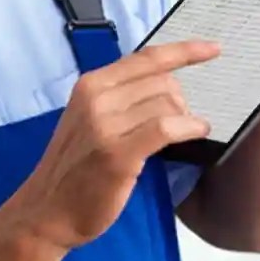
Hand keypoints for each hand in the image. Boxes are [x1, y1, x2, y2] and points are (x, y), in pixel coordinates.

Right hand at [8, 40, 219, 251]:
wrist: (46, 211)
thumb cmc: (74, 169)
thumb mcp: (89, 120)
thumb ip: (120, 98)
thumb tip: (167, 87)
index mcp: (90, 85)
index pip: (146, 58)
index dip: (184, 51)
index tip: (213, 49)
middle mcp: (96, 99)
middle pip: (162, 81)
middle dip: (181, 100)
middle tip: (180, 122)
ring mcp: (105, 126)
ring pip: (167, 104)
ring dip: (185, 117)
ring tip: (184, 133)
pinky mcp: (118, 154)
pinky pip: (166, 128)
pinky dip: (189, 128)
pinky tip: (198, 132)